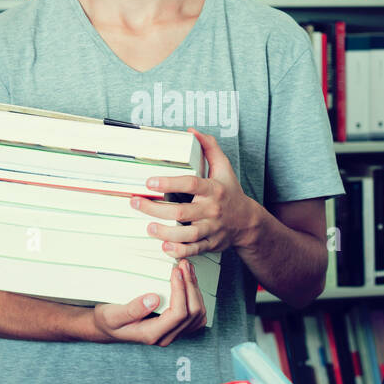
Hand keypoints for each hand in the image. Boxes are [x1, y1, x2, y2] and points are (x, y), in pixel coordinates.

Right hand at [89, 259, 208, 345]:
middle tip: (183, 265)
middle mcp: (166, 337)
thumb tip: (154, 299)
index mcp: (153, 335)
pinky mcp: (177, 327)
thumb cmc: (109, 320)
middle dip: (191, 286)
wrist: (108, 327)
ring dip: (195, 290)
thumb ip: (132, 310)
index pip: (178, 314)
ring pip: (198, 315)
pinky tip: (188, 280)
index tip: (175, 271)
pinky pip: (196, 315)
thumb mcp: (112, 314)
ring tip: (187, 269)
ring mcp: (173, 334)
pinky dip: (196, 296)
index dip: (181, 290)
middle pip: (193, 313)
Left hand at [132, 128, 258, 258]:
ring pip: (187, 234)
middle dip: (156, 208)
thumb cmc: (230, 193)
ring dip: (165, 232)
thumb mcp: (224, 168)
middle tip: (136, 203)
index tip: (150, 182)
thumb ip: (210, 148)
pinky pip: (194, 249)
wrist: (247, 222)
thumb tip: (192, 132)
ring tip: (148, 227)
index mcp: (213, 189)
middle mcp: (212, 209)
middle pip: (182, 211)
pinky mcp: (210, 244)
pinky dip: (179, 251)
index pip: (191, 184)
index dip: (169, 183)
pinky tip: (164, 247)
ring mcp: (211, 228)